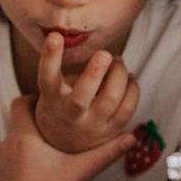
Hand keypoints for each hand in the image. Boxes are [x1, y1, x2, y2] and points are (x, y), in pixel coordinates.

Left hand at [0, 95, 133, 180]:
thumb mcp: (82, 171)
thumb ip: (107, 152)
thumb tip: (132, 137)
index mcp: (24, 138)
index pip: (20, 102)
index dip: (33, 99)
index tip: (48, 104)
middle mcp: (5, 147)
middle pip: (18, 123)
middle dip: (35, 124)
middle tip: (55, 127)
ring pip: (11, 143)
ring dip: (26, 144)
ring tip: (46, 153)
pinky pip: (5, 160)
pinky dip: (18, 161)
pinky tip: (34, 173)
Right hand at [33, 32, 140, 152]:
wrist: (63, 145)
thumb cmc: (61, 104)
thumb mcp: (55, 89)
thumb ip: (72, 72)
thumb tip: (100, 56)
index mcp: (52, 99)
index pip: (47, 77)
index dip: (50, 57)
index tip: (56, 36)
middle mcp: (70, 115)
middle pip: (81, 96)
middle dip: (94, 73)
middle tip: (104, 54)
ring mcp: (91, 126)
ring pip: (111, 99)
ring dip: (119, 75)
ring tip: (118, 61)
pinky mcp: (110, 132)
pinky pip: (128, 109)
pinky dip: (133, 89)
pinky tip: (129, 78)